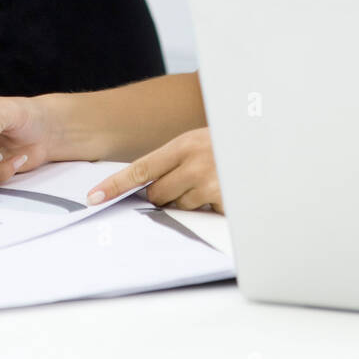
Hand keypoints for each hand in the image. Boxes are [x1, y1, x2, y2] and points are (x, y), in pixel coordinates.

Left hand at [85, 128, 222, 212]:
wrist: (266, 145)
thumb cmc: (229, 144)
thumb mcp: (200, 142)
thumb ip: (176, 160)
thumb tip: (150, 187)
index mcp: (184, 144)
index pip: (139, 169)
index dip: (114, 185)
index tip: (93, 197)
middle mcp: (194, 163)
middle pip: (157, 194)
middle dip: (162, 195)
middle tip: (182, 183)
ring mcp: (210, 184)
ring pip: (179, 207)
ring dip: (188, 202)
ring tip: (209, 183)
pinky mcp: (224, 202)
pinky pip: (203, 216)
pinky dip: (209, 209)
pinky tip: (222, 194)